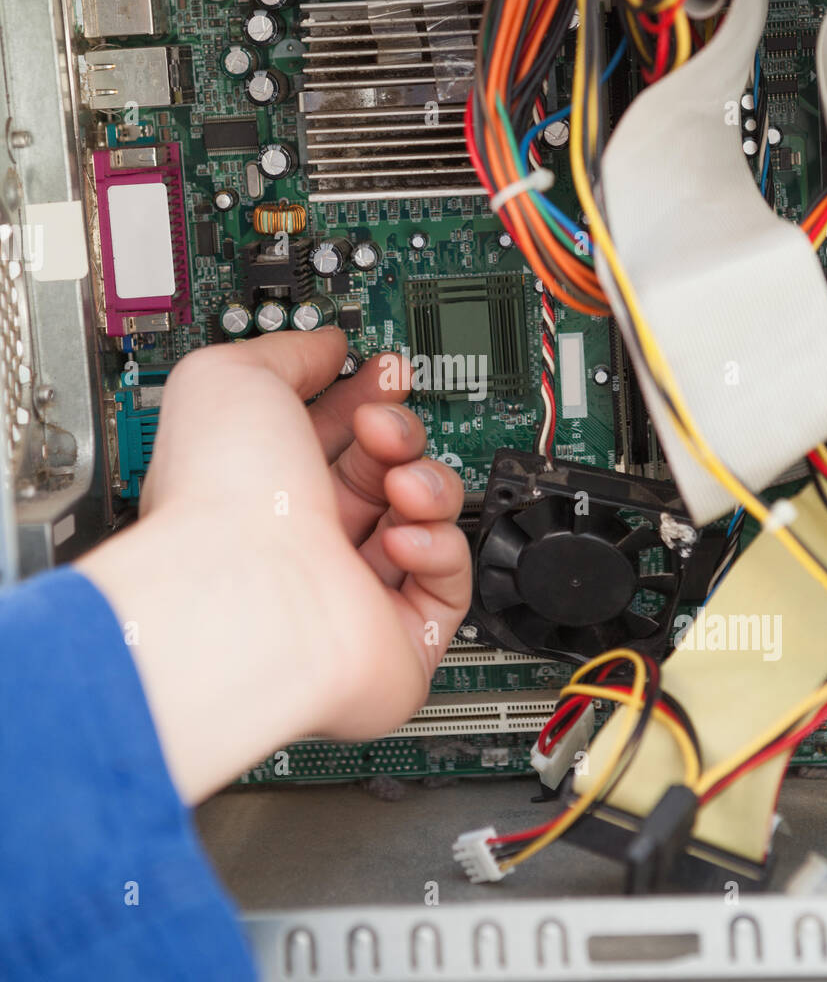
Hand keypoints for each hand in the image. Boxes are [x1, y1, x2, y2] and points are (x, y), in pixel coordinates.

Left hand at [76, 328, 470, 802]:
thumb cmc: (224, 498)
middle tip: (384, 427)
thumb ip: (287, 352)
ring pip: (425, 518)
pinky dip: (438, 547)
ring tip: (400, 483)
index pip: (329, 434)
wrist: (251, 595)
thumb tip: (327, 346)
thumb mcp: (231, 377)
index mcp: (260, 484)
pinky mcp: (402, 635)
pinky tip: (400, 539)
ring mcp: (353, 588)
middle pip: (382, 470)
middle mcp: (304, 539)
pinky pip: (448, 580)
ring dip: (426, 482)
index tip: (387, 371)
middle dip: (398, 433)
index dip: (365, 396)